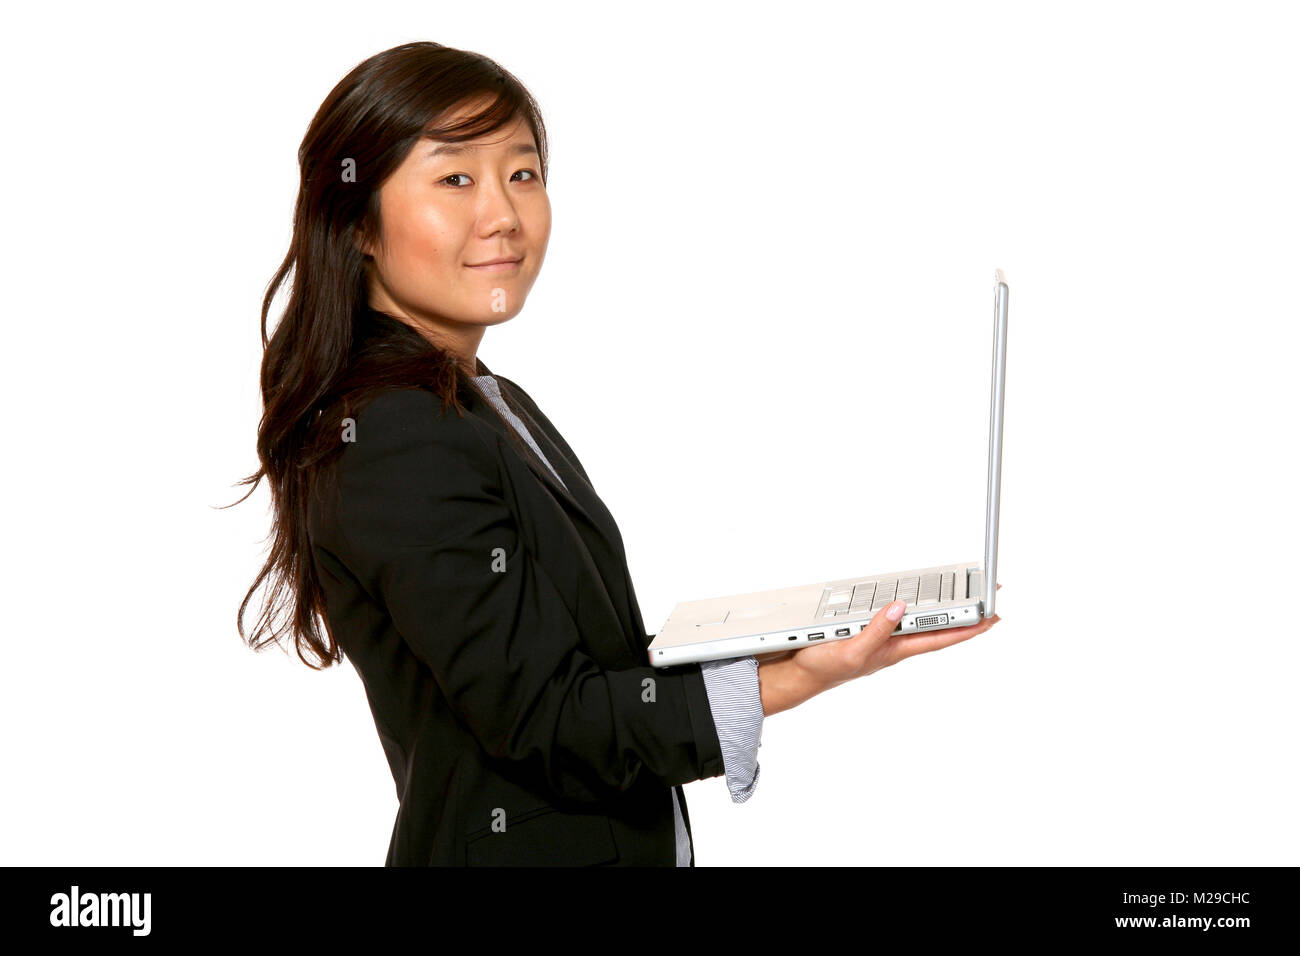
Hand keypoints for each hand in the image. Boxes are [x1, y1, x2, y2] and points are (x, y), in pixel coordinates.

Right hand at [754, 584, 1001, 687]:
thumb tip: (901, 608)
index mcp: (896, 649)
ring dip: (944, 613)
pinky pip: (898, 617)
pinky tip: (917, 601)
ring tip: (965, 601)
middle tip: (991, 602)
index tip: (992, 616)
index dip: (968, 627)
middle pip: (938, 629)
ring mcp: (883, 639)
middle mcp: (894, 644)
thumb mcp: (852, 650)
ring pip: (920, 623)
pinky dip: (913, 608)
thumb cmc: (824, 668)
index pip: (941, 637)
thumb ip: (876, 630)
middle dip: (965, 617)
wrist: (798, 675)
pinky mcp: (869, 631)